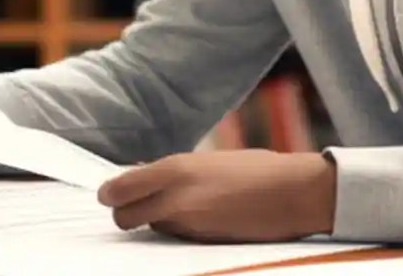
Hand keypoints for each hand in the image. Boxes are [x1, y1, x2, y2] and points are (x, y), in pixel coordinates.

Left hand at [97, 149, 336, 242]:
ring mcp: (189, 223)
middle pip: (124, 217)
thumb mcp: (207, 160)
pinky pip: (176, 237)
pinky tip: (199, 218)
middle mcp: (176, 197)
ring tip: (181, 208)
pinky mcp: (203, 242)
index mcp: (175, 169)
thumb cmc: (255, 169)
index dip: (110, 194)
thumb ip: (172, 169)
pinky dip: (178, 229)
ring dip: (155, 221)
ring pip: (151, 228)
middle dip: (126, 214)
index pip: (119, 189)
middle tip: (136, 207)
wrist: (293, 193)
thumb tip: (140, 172)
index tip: (110, 194)